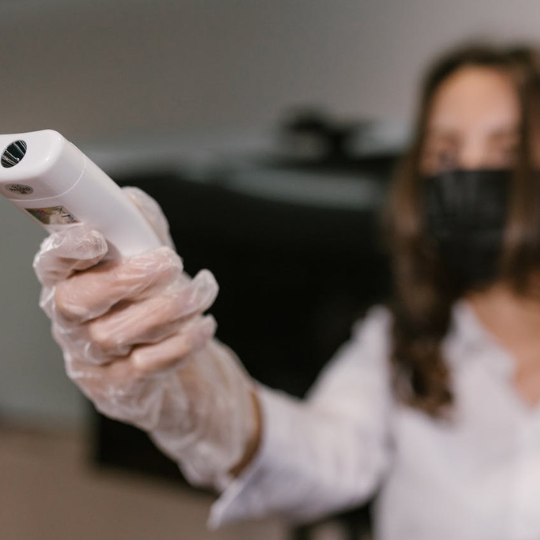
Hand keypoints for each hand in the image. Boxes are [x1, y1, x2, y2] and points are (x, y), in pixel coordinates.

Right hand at [33, 188, 259, 486]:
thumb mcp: (148, 258)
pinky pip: (146, 366)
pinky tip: (204, 324)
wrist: (170, 357)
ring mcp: (90, 358)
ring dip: (170, 308)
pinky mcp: (116, 387)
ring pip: (116, 335)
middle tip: (169, 262)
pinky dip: (183, 342)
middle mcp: (71, 322)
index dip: (67, 250)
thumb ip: (139, 228)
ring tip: (202, 291)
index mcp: (71, 281)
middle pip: (77, 303)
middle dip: (127, 279)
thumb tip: (130, 202)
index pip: (52, 264)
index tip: (96, 238)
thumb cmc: (152, 299)